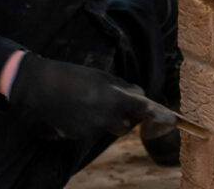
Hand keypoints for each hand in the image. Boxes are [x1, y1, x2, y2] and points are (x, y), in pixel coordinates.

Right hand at [7, 54, 172, 141]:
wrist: (39, 86)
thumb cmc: (71, 76)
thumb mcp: (100, 76)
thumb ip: (121, 88)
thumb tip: (139, 94)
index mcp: (112, 96)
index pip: (142, 108)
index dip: (158, 115)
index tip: (173, 120)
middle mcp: (105, 115)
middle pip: (125, 125)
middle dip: (122, 118)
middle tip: (108, 103)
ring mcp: (91, 128)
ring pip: (108, 129)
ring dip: (105, 120)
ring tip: (87, 104)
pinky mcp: (79, 136)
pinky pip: (91, 132)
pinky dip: (87, 124)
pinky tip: (75, 111)